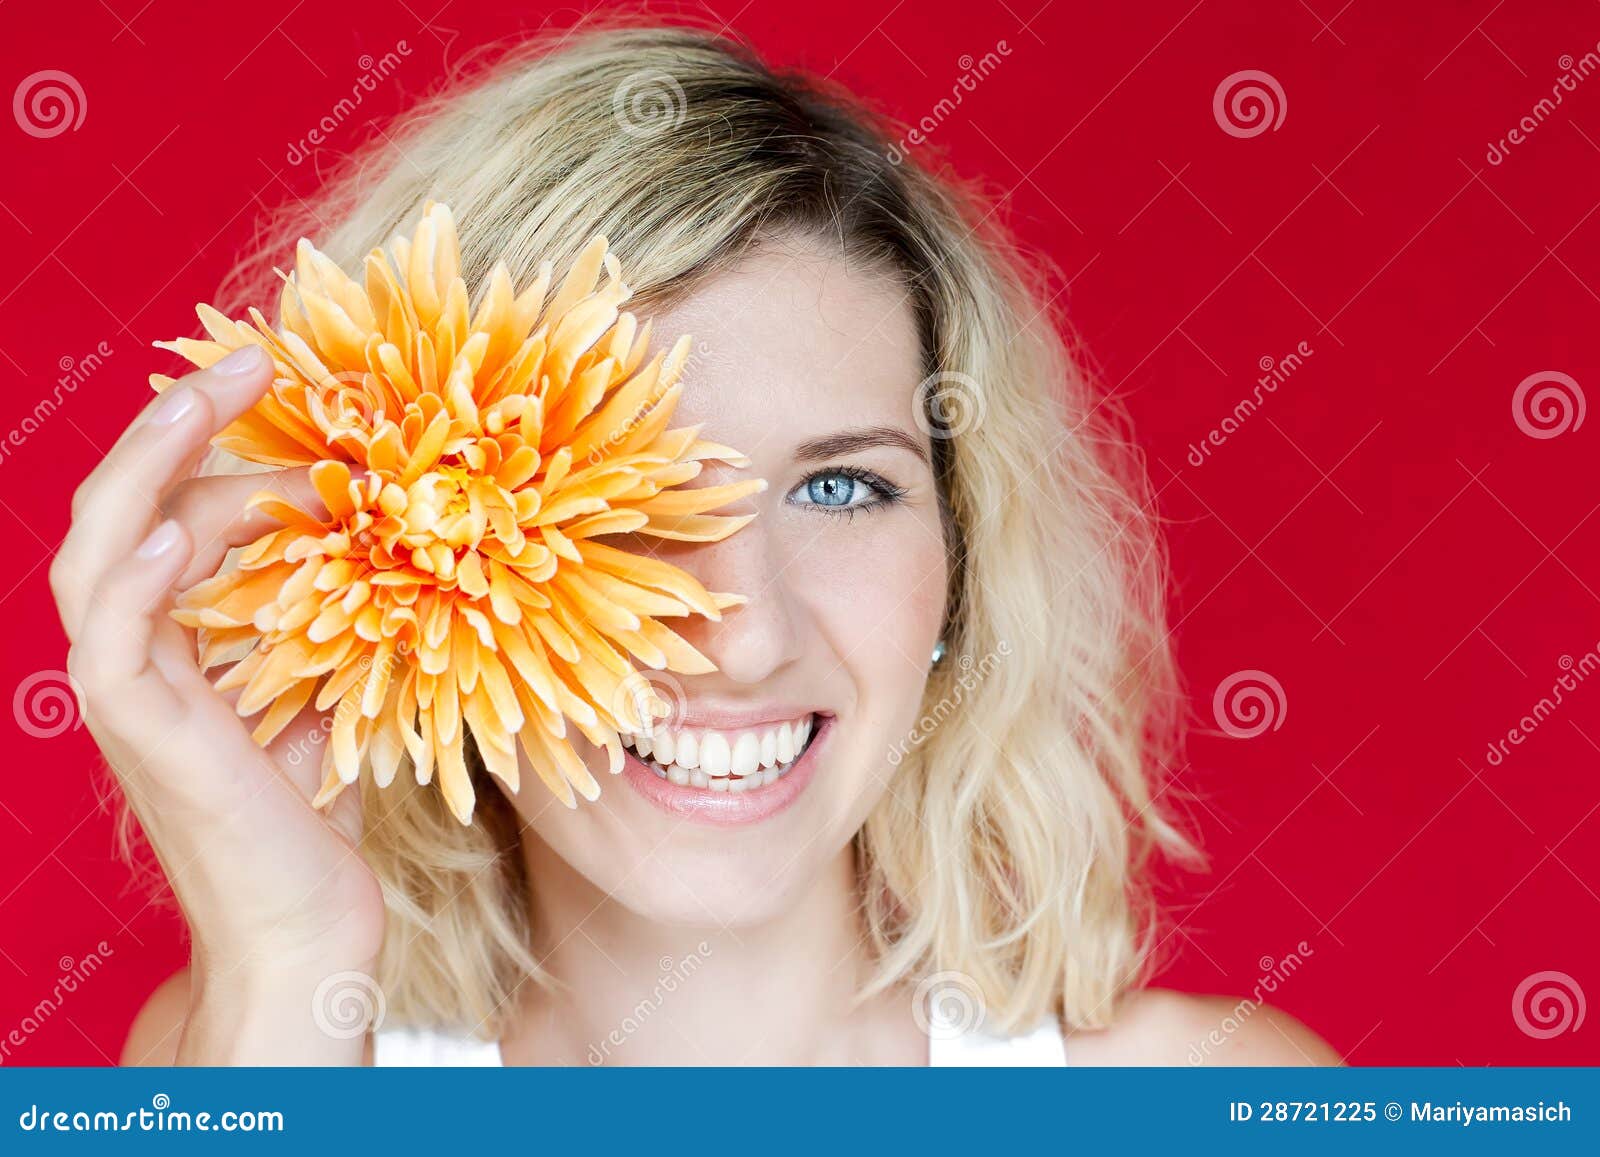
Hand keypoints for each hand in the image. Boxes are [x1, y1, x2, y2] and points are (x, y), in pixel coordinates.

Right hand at [49, 345, 384, 1062]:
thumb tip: (366, 566)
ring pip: (96, 559)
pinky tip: (173, 531)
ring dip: (151, 467)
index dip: (209, 451)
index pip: (166, 521)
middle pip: (118, 516)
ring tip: (210, 397)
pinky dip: (135, 583)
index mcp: (173, 649)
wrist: (307, 931)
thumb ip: (317, 636)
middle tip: (246, 362)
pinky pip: (113, 645)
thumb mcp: (320, 702)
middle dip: (174, 428)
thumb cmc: (316, 824)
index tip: (279, 393)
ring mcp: (131, 700)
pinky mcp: (146, 739)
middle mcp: (138, 663)